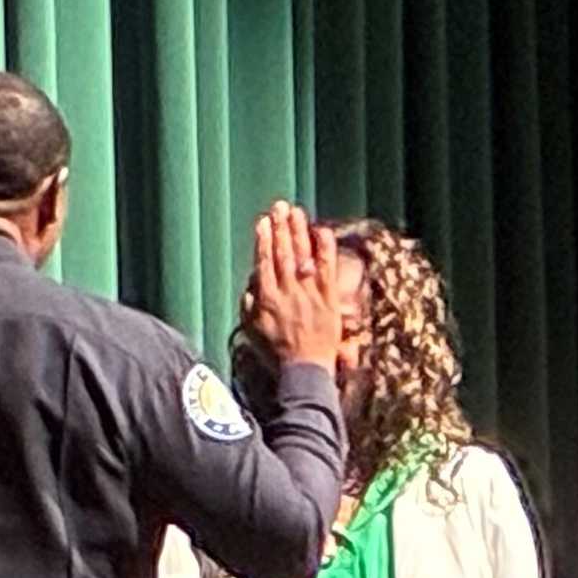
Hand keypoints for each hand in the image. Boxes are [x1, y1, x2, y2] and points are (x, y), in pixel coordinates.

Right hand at [245, 200, 339, 376]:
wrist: (305, 370)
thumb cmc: (277, 354)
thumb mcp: (253, 331)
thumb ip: (249, 306)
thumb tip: (249, 287)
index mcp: (267, 299)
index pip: (264, 262)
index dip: (263, 240)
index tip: (263, 222)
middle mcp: (287, 292)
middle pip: (282, 253)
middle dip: (280, 228)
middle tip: (279, 207)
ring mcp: (309, 294)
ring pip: (301, 256)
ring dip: (298, 232)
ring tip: (295, 212)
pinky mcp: (328, 299)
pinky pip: (327, 269)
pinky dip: (324, 249)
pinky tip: (322, 231)